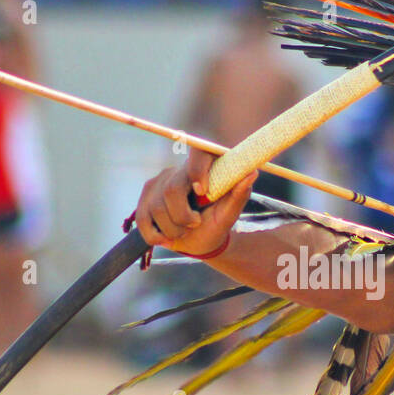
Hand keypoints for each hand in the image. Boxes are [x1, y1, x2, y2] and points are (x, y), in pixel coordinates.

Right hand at [135, 159, 257, 256]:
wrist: (200, 241)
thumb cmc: (217, 223)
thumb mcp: (229, 213)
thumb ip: (239, 194)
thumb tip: (252, 173)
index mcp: (200, 169)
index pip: (197, 153)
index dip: (197, 170)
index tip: (202, 192)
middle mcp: (176, 172)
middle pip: (171, 189)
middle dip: (183, 216)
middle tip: (195, 224)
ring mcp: (156, 185)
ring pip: (157, 208)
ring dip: (173, 229)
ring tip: (183, 231)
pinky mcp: (143, 201)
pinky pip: (142, 219)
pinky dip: (155, 235)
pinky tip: (165, 237)